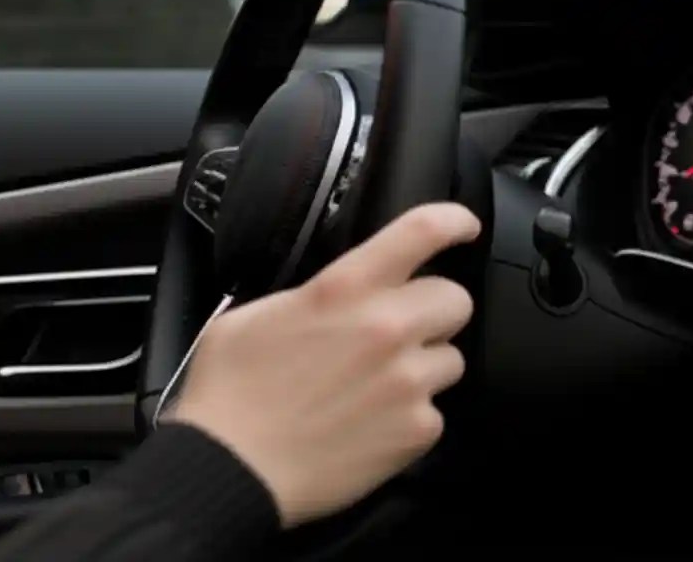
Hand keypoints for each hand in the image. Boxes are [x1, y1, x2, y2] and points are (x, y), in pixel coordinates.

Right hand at [165, 203, 480, 527]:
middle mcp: (388, 327)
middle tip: (402, 331)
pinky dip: (411, 418)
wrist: (229, 471)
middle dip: (434, 311)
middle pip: (455, 298)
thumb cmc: (230, 395)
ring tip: (379, 387)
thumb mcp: (256, 315)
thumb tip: (338, 296)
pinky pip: (435, 411)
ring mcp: (408, 380)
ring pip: (451, 359)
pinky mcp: (418, 428)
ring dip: (424, 367)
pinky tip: (372, 425)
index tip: (463, 226)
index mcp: (347, 289)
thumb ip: (315, 295)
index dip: (454, 220)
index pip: (422, 231)